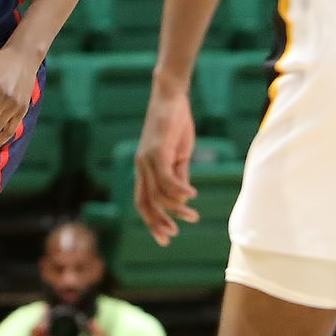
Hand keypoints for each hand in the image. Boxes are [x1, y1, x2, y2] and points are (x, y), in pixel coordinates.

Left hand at [133, 87, 198, 244]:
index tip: (164, 238)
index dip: (151, 221)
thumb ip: (180, 176)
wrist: (171, 97)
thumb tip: (184, 200)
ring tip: (193, 216)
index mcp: (144, 169)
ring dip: (177, 208)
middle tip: (171, 236)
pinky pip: (167, 178)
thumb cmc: (175, 125)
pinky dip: (180, 190)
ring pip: (158, 194)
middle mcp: (141, 166)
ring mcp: (147, 159)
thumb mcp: (179, 156)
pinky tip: (192, 195)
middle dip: (156, 223)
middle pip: (144, 203)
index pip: (142, 201)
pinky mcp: (157, 151)